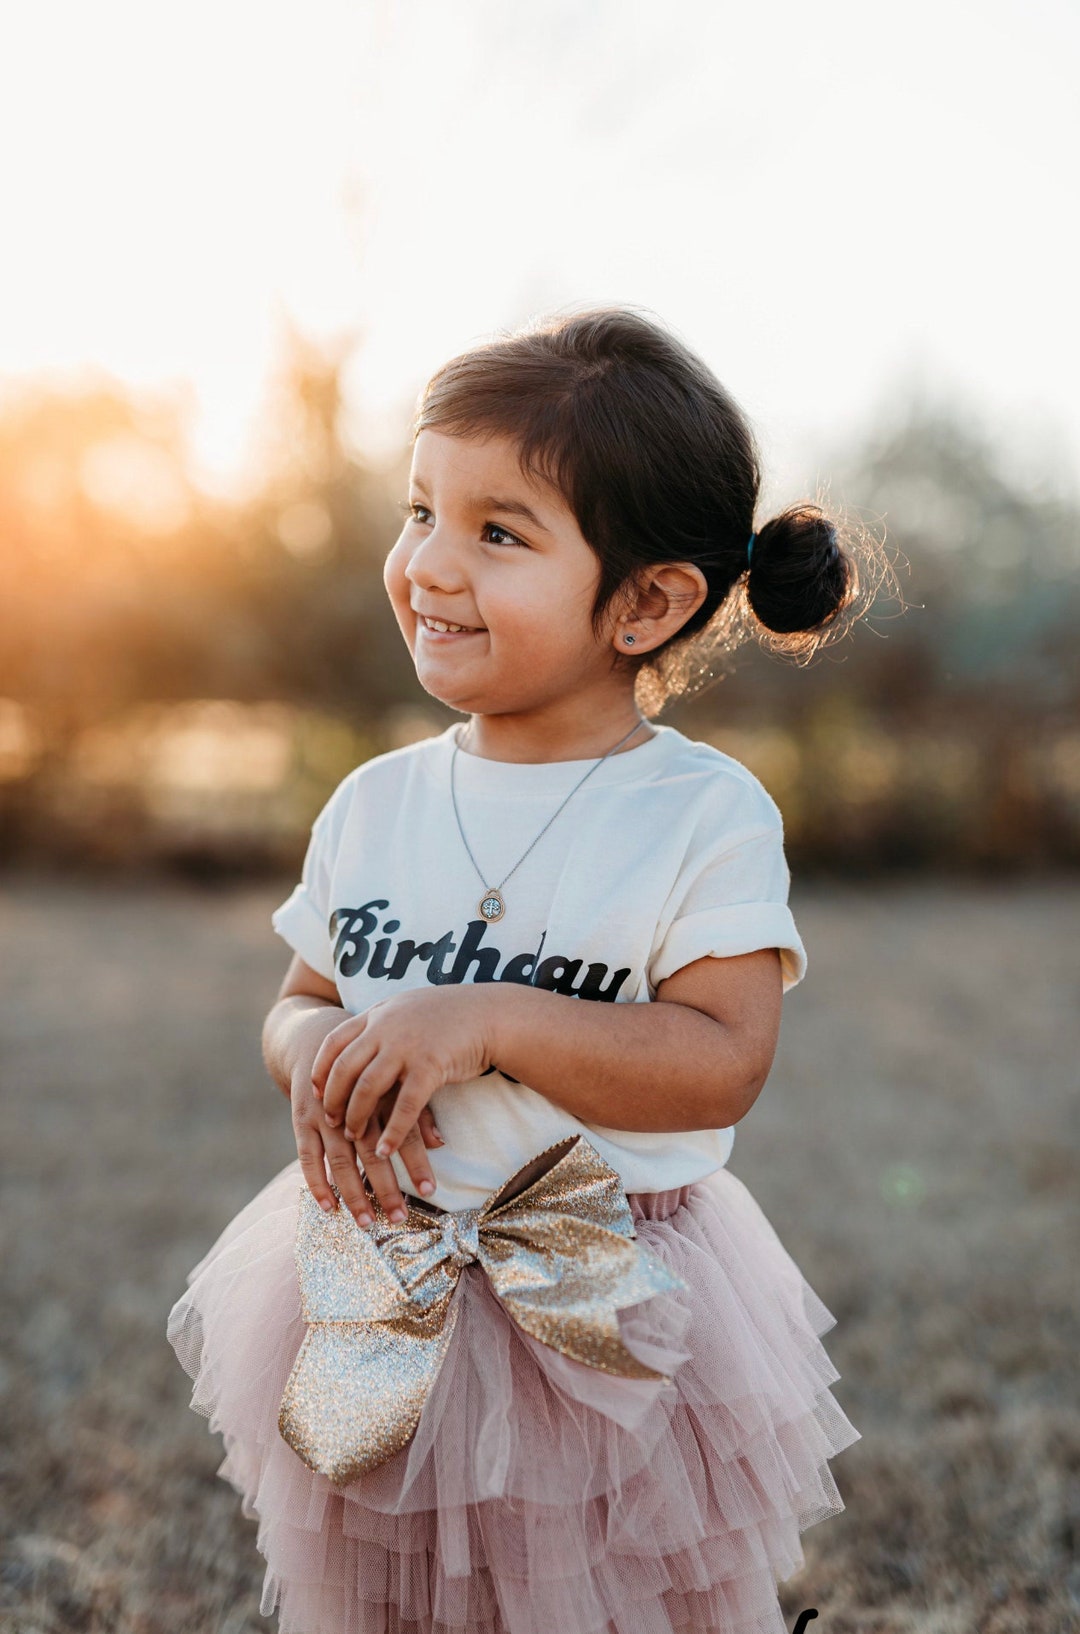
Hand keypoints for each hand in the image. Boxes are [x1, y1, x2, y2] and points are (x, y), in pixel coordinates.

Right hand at [289, 1008, 443, 1225]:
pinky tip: (329, 1207)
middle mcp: (354, 1104)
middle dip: (385, 1187)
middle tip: (399, 1218)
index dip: (416, 1163)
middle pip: (372, 1151)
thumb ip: (417, 1111)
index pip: (403, 1132)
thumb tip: (441, 1143)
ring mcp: (325, 1112)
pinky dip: (317, 1183)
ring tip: (367, 1223)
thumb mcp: (395, 1081)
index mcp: (384, 1092)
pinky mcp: (302, 1118)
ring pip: (340, 1158)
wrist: (319, 1039)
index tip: (431, 1191)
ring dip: (353, 1193)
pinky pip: (307, 1156)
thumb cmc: (369, 1068)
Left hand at [314, 985, 496, 1160]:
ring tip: (355, 1138)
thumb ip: (383, 1023)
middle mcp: (386, 1028)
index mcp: (378, 1014)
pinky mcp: (430, 1067)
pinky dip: (392, 1132)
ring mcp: (407, 1047)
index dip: (319, 1069)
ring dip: (357, 1117)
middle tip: (330, 1122)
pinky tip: (386, 1150)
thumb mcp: (407, 1010)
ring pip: (367, 1089)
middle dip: (333, 1099)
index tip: (312, 1091)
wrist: (490, 1013)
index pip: (334, 1042)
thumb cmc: (451, 1015)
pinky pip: (404, 1106)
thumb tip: (364, 1039)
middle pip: (344, 1069)